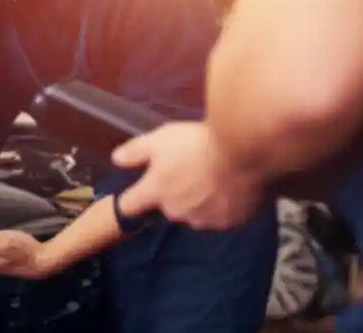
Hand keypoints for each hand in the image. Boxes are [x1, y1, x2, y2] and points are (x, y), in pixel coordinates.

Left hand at [112, 121, 265, 229]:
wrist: (246, 155)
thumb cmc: (198, 144)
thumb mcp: (160, 139)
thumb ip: (136, 151)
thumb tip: (116, 160)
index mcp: (155, 192)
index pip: (130, 206)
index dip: (133, 198)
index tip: (138, 191)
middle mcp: (176, 212)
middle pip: (167, 206)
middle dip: (174, 192)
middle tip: (189, 169)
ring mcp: (204, 220)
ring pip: (194, 212)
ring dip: (198, 199)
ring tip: (213, 176)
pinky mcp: (230, 222)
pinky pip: (220, 215)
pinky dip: (222, 204)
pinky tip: (231, 186)